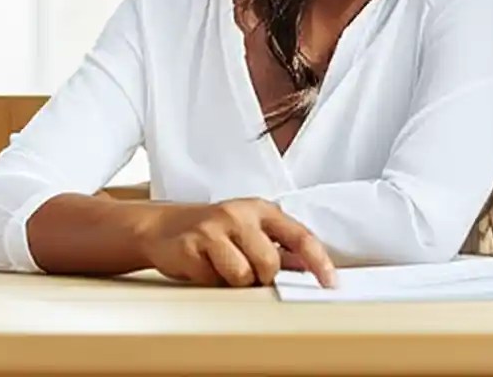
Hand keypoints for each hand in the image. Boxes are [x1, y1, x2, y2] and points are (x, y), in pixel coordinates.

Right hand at [139, 198, 335, 287]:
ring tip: (224, 268)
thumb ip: (281, 247)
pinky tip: (204, 267)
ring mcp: (213, 229)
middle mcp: (239, 214)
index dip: (319, 261)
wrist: (162, 227)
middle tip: (248, 271)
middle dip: (263, 277)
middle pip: (269, 263)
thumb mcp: (251, 231)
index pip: (300, 236)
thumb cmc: (215, 231)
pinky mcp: (190, 246)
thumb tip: (310, 267)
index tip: (330, 282)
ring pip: (242, 275)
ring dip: (236, 282)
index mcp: (261, 210)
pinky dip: (212, 281)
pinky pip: (213, 280)